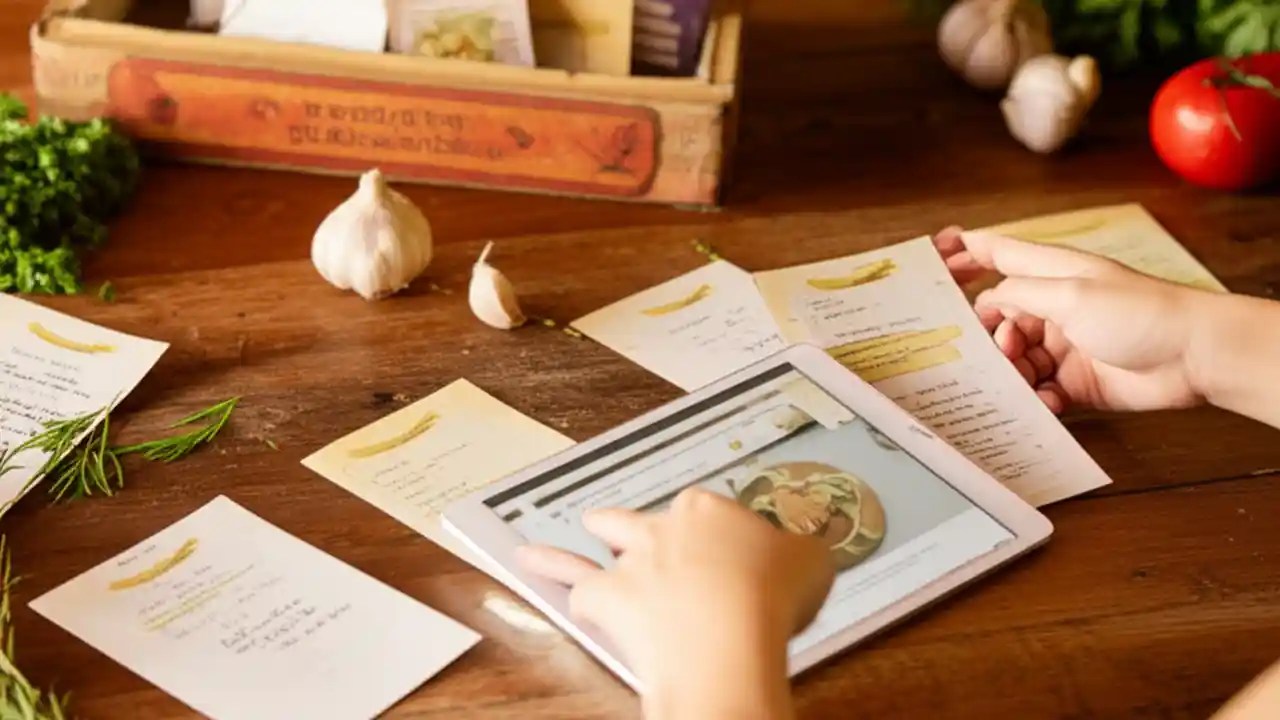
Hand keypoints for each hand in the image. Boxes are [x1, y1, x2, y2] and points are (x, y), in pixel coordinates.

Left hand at [517, 488, 833, 719]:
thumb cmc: (770, 596)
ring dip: (577, 542)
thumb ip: (801, 553)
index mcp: (712, 510)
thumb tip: (806, 555)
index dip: (710, 537)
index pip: (705, 513)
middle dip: (630, 524)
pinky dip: (559, 584)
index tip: (717, 553)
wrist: (728, 635)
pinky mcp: (608, 597)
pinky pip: (576, 588)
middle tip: (615, 527)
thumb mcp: (811, 564)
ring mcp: (633, 560)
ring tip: (547, 545)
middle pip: (642, 518)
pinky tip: (542, 582)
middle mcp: (666, 527)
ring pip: (601, 541)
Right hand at [933, 227, 1206, 413]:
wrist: (1194, 356)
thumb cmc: (1141, 313)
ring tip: (1029, 377)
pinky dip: (1037, 399)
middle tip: (1001, 349)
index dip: (964, 253)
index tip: (933, 257)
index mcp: (1052, 274)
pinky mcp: (1075, 380)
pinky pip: (1038, 391)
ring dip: (1013, 372)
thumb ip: (1020, 294)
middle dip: (988, 336)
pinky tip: (1050, 400)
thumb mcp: (1070, 294)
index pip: (997, 255)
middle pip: (997, 318)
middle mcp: (1053, 307)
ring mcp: (1063, 345)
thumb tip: (988, 302)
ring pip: (1013, 359)